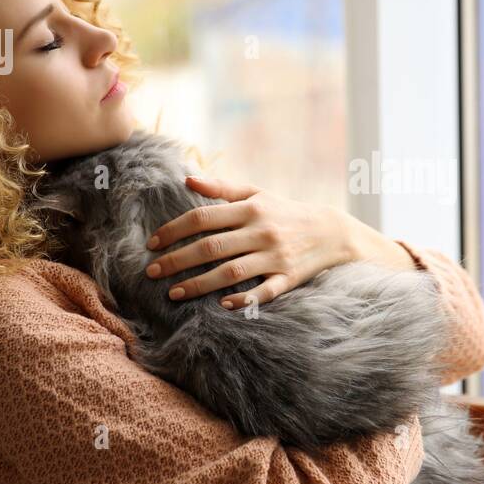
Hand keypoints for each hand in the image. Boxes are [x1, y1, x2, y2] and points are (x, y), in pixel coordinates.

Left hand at [143, 175, 410, 308]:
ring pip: (230, 273)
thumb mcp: (257, 193)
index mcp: (250, 209)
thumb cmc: (285, 211)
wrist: (331, 232)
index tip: (152, 243)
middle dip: (177, 260)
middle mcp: (261, 232)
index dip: (174, 230)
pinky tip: (221, 305)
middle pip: (210, 247)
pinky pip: (264, 292)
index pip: (202, 218)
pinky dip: (243, 299)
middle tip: (152, 271)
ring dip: (199, 284)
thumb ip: (222, 188)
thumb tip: (187, 178)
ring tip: (173, 293)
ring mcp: (275, 256)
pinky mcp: (288, 278)